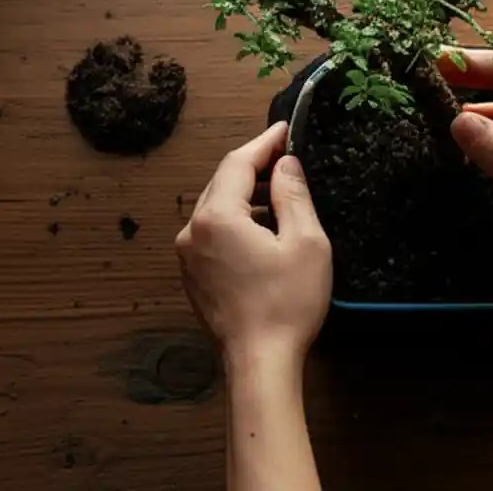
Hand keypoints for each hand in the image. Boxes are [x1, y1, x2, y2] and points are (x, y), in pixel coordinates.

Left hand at [175, 121, 331, 359]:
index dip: (264, 142)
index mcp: (217, 217)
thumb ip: (293, 195)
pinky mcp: (192, 276)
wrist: (260, 362)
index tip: (287, 129)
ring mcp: (187, 256)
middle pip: (223, 183)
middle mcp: (192, 231)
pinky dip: (237, 221)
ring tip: (281, 194)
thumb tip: (286, 164)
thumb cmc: (288, 303)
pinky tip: (263, 230)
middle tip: (287, 157)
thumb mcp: (305, 242)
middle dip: (254, 166)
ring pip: (216, 208)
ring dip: (246, 195)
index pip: (238, 163)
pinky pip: (212, 233)